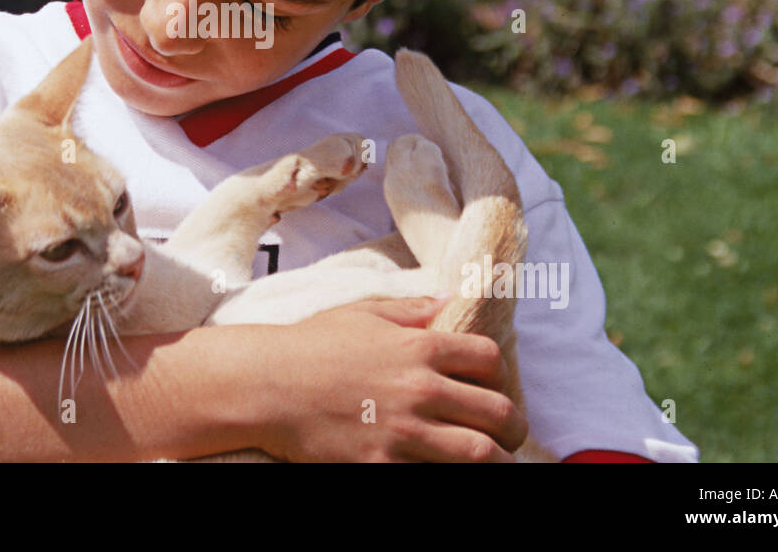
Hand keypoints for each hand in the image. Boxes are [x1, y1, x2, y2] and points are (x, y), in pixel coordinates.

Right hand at [258, 296, 528, 461]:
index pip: (489, 360)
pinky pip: (433, 476)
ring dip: (493, 459)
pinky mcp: (381, 466)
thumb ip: (411, 309)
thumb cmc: (310, 345)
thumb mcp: (361, 313)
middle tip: (509, 435)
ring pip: (479, 454)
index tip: (493, 387)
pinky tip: (440, 467)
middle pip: (498, 413)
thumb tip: (448, 300)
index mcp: (418, 347)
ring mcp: (402, 432)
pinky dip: (444, 473)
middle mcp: (419, 389)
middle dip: (513, 427)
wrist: (264, 386)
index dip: (499, 375)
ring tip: (490, 460)